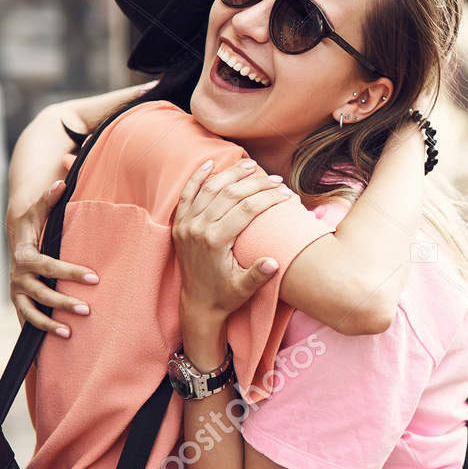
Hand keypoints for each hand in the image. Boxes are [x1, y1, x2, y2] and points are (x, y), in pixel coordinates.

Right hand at [7, 162, 98, 337]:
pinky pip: (25, 319)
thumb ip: (50, 198)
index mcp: (25, 254)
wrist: (15, 235)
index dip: (70, 272)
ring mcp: (16, 290)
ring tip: (69, 333)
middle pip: (41, 292)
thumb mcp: (39, 209)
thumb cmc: (34, 221)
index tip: (94, 277)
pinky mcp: (18, 301)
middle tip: (88, 310)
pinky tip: (51, 347)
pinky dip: (36, 331)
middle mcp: (18, 275)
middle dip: (63, 301)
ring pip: (30, 311)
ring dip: (48, 323)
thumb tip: (61, 182)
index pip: (49, 266)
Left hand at [173, 158, 294, 327]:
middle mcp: (198, 228)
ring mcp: (187, 224)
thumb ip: (258, 275)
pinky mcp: (180, 224)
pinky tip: (210, 163)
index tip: (287, 193)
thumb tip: (274, 262)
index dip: (269, 198)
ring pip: (210, 188)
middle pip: (230, 193)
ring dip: (231, 173)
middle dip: (256, 183)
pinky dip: (198, 177)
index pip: (247, 208)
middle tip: (276, 179)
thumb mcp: (244, 289)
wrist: (198, 304)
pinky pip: (187, 194)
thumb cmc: (225, 296)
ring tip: (251, 166)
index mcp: (216, 241)